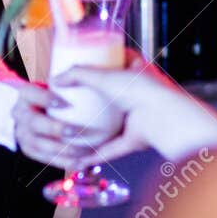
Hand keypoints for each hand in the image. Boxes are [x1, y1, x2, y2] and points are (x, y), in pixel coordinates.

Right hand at [12, 83, 108, 169]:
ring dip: (60, 150)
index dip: (45, 98)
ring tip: (82, 153)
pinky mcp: (30, 149)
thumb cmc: (63, 94)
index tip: (66, 103)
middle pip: (33, 122)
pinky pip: (44, 159)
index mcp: (26, 94)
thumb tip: (63, 78)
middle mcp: (20, 114)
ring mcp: (23, 133)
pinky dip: (62, 162)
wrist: (51, 111)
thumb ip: (71, 74)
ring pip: (38, 144)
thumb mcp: (65, 83)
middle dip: (53, 128)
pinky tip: (80, 163)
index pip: (30, 93)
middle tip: (74, 130)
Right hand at [51, 56, 216, 163]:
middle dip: (94, 101)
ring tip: (70, 132)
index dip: (103, 62)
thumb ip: (78, 74)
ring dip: (92, 132)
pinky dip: (96, 153)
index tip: (83, 66)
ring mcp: (138, 117)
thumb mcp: (104, 75)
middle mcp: (139, 94)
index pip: (120, 61)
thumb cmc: (141, 90)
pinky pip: (112, 148)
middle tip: (71, 101)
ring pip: (111, 125)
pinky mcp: (135, 139)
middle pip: (113, 95)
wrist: (161, 117)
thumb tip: (55, 80)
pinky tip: (79, 156)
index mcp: (138, 71)